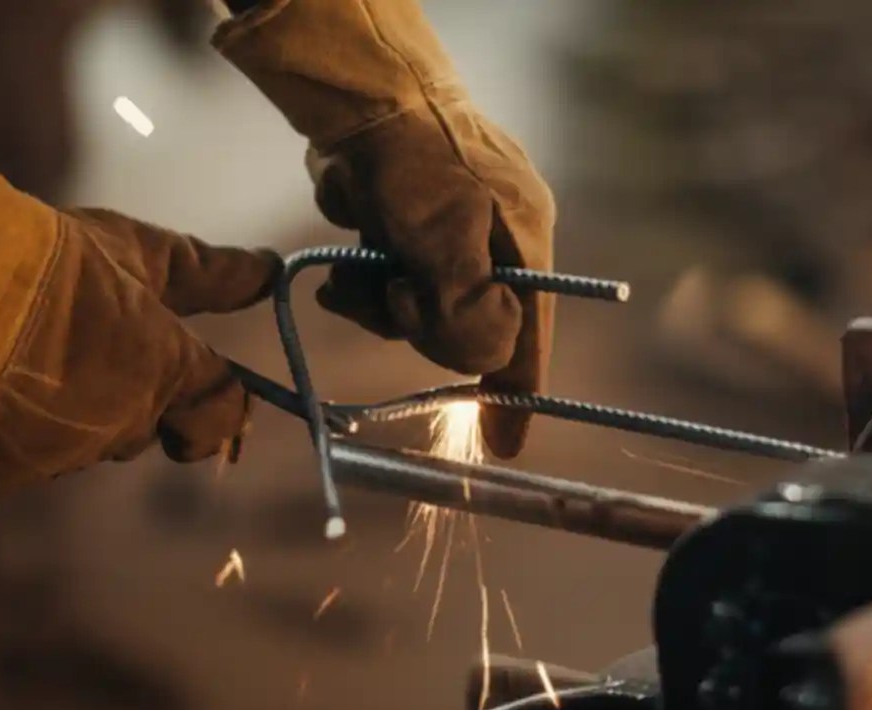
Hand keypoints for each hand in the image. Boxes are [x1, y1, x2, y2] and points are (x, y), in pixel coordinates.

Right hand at [0, 140, 279, 488]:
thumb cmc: (51, 263)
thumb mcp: (139, 253)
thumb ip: (211, 274)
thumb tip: (273, 270)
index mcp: (169, 369)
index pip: (222, 409)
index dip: (218, 405)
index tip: (197, 389)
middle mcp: (128, 422)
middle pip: (147, 424)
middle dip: (128, 394)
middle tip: (82, 345)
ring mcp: (68, 453)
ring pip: (87, 441)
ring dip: (71, 410)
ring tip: (26, 355)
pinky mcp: (8, 472)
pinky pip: (28, 456)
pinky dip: (16, 429)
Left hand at [215, 0, 555, 457]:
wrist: (363, 101)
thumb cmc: (416, 162)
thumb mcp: (445, 239)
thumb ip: (467, 309)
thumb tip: (485, 365)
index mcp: (526, 249)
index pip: (529, 339)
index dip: (515, 395)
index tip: (504, 447)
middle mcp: (494, 251)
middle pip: (466, 331)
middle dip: (423, 326)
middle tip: (395, 296)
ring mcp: (450, 244)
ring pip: (419, 315)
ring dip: (382, 309)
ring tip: (356, 278)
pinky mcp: (407, 238)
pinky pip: (390, 291)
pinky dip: (364, 291)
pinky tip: (342, 276)